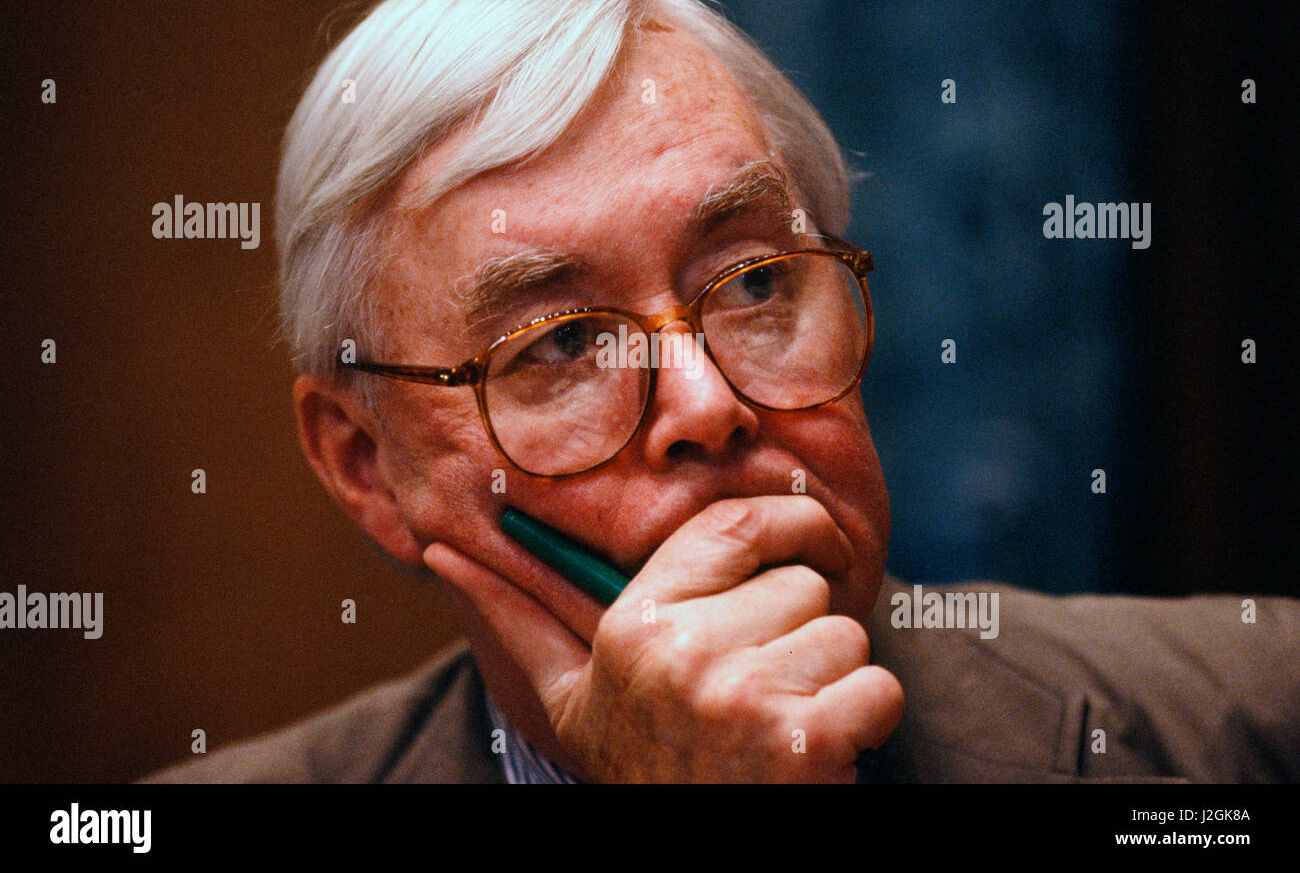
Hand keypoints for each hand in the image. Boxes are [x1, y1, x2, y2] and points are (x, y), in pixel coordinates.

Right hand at [425, 495, 903, 781]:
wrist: (688, 851)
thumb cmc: (640, 768)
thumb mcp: (568, 698)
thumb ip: (517, 621)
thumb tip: (439, 551)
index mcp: (634, 623)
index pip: (737, 523)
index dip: (791, 526)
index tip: (814, 550)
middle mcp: (683, 650)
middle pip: (804, 585)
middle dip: (801, 633)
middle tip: (762, 690)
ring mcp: (743, 696)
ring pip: (846, 635)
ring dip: (832, 682)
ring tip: (780, 725)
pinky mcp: (804, 740)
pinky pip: (878, 688)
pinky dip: (865, 722)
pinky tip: (816, 754)